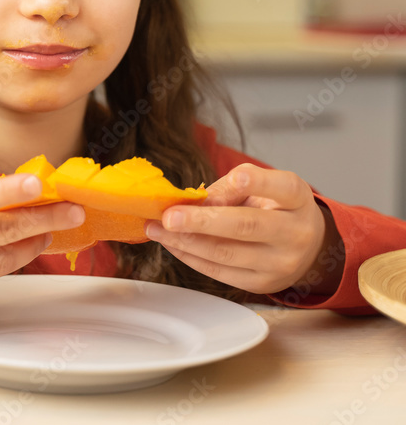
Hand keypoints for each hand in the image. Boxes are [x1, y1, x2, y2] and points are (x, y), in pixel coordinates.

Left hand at [144, 163, 331, 293]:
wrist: (306, 247)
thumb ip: (233, 187)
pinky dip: (189, 256)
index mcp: (297, 199)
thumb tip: (194, 202)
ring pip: (225, 254)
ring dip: (184, 241)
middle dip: (202, 221)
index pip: (283, 187)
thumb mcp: (266, 187)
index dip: (259, 182)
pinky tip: (171, 243)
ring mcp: (279, 263)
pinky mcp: (261, 283)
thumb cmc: (278, 208)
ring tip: (156, 228)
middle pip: (246, 226)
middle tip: (169, 216)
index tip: (235, 178)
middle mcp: (294, 233)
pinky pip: (218, 272)